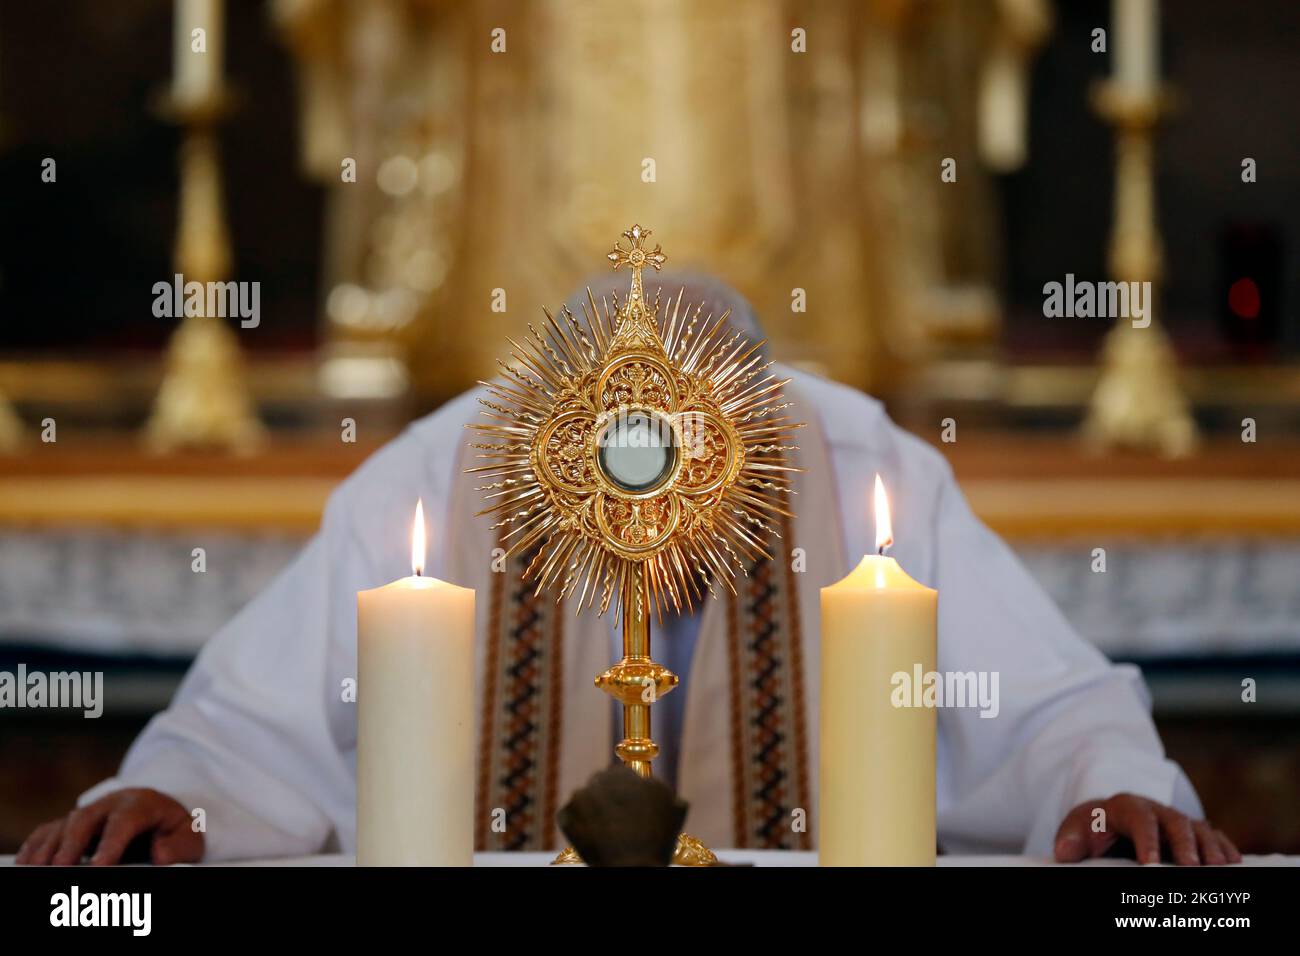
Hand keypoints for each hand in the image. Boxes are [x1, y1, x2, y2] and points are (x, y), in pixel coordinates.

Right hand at [16, 788, 202, 865]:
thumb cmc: (174, 828)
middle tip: (60, 869)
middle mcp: (112, 804)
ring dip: (49, 847)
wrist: (162, 812)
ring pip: (64, 824)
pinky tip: (28, 862)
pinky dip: (37, 844)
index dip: (111, 843)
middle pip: (86, 818)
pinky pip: (51, 829)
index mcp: (142, 804)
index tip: (100, 867)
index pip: (125, 821)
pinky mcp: (74, 823)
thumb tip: (160, 855)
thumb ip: (178, 845)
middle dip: (72, 844)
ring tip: (38, 870)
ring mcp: (91, 812)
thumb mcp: (189, 835)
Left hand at [1054, 792, 1240, 865]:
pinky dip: (1224, 846)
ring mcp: (1176, 819)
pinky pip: (1212, 834)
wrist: (1107, 820)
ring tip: (1219, 869)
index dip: (1146, 841)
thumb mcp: (1076, 829)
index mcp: (1126, 806)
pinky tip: (1233, 862)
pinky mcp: (1191, 831)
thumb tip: (1064, 852)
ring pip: (1199, 828)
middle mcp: (1156, 809)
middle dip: (1185, 846)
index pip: (1139, 820)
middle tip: (1192, 869)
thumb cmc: (1091, 828)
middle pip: (1175, 823)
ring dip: (1210, 848)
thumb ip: (1070, 838)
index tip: (1150, 866)